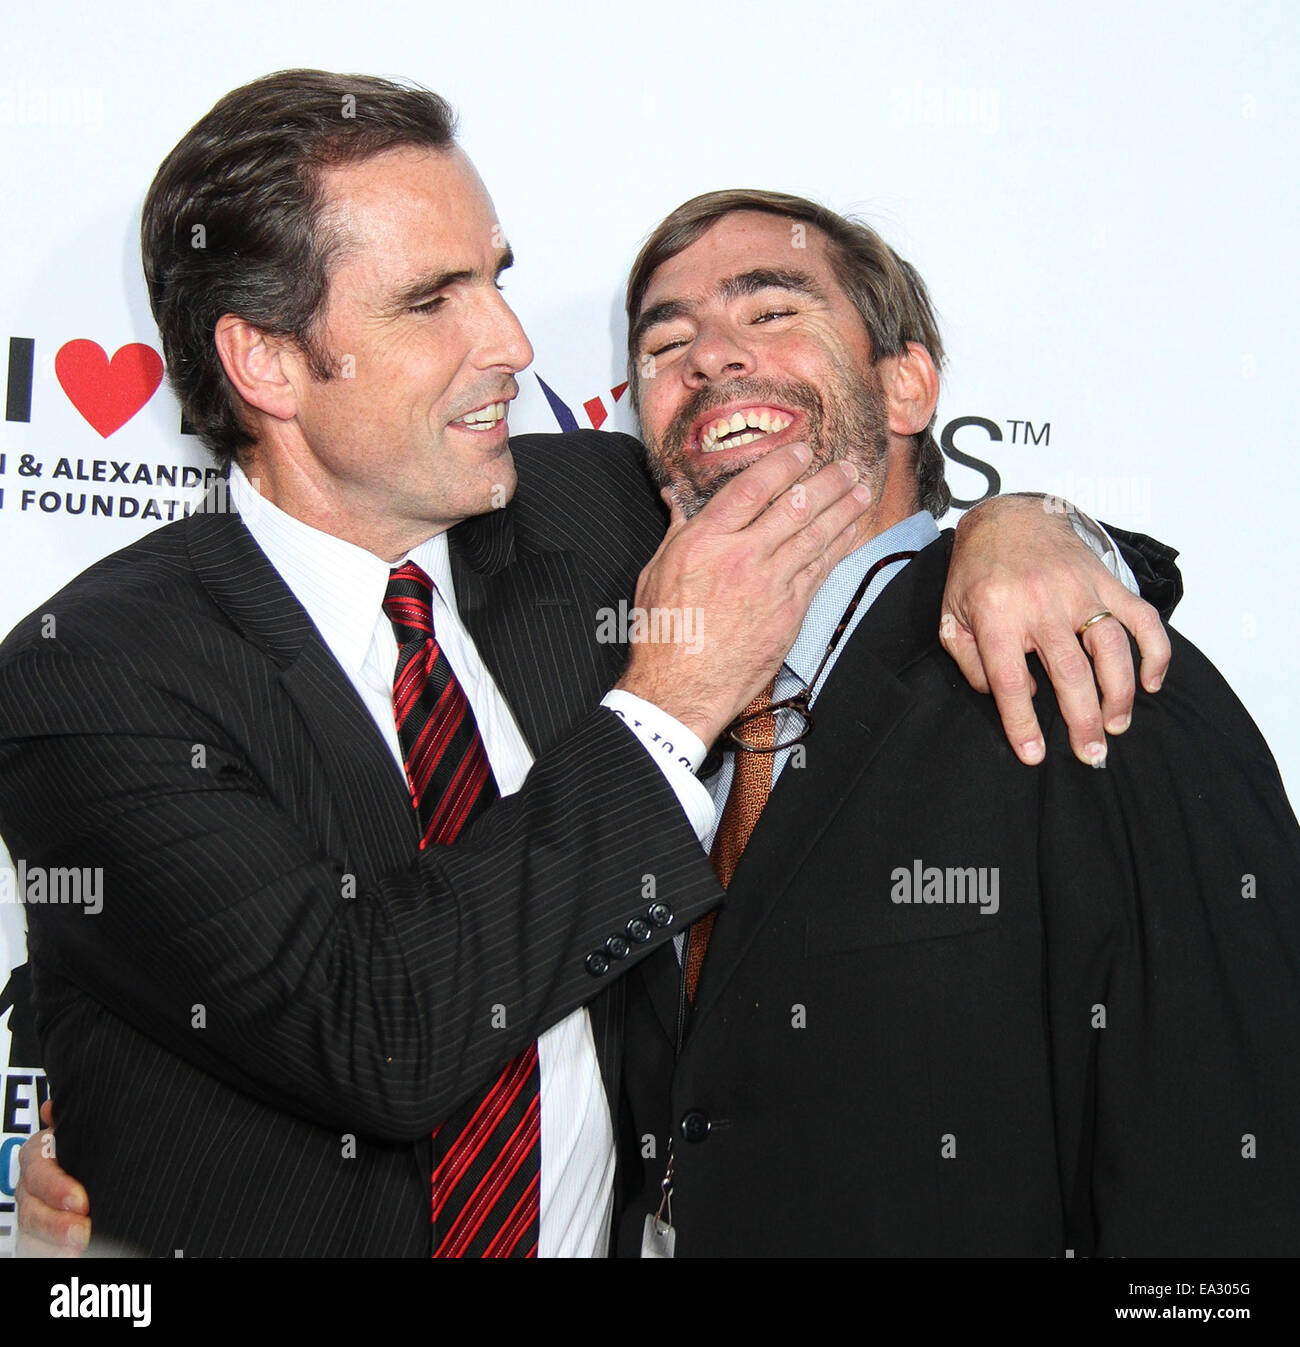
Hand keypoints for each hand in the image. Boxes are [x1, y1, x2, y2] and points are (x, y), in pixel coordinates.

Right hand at [16, 1099, 89, 1255]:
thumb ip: (73, 1123)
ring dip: (52, 1245)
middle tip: (82, 1231)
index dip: (56, 1188)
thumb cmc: (92, 1149)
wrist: (99, 1172)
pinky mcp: (39, 1238)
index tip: (82, 1201)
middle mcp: (30, 1187)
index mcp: (39, 1156)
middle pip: (30, 1210)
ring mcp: (32, 1214)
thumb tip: (52, 1108)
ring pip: (30, 1235)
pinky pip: (36, 1251)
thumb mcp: (86, 1132)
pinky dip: (51, 1256)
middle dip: (56, 1224)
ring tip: (78, 1249)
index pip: (38, 1171)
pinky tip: (70, 1257)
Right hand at [616, 443, 871, 744]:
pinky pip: (821, 569)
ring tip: (861, 488)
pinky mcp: (789, 611)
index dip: (782, 465)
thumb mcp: (656, 571)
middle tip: (845, 465)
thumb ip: (677, 530)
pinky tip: (851, 531)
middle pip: (795, 506)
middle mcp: (742, 556)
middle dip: (826, 481)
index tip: (801, 451)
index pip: (752, 487)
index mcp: (705, 541)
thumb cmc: (664, 633)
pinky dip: (839, 545)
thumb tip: (676, 497)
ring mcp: (770, 584)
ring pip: (816, 535)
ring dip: (844, 508)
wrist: (681, 687)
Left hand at [941, 494, 1171, 765]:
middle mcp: (1041, 603)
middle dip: (1083, 720)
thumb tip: (1010, 695)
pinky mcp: (1106, 581)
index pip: (1009, 680)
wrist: (1006, 516)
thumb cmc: (976, 573)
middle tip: (1092, 755)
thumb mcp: (952, 616)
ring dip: (1120, 693)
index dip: (1022, 722)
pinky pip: (1141, 618)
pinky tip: (1151, 683)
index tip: (1035, 755)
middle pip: (1069, 672)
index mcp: (996, 614)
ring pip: (1111, 648)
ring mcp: (1079, 590)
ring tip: (1117, 726)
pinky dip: (1154, 652)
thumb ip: (971, 661)